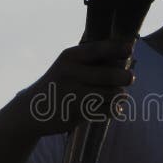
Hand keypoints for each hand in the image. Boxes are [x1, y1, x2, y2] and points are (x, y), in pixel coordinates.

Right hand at [19, 39, 134, 136]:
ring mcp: (72, 94)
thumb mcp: (68, 65)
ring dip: (119, 95)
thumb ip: (93, 59)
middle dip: (124, 76)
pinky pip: (106, 111)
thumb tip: (127, 51)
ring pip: (110, 94)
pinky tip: (114, 108)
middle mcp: (70, 73)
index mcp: (69, 57)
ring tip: (119, 94)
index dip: (116, 49)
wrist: (32, 111)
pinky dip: (114, 110)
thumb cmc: (59, 84)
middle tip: (130, 78)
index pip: (96, 50)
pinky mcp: (76, 113)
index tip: (130, 49)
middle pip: (109, 74)